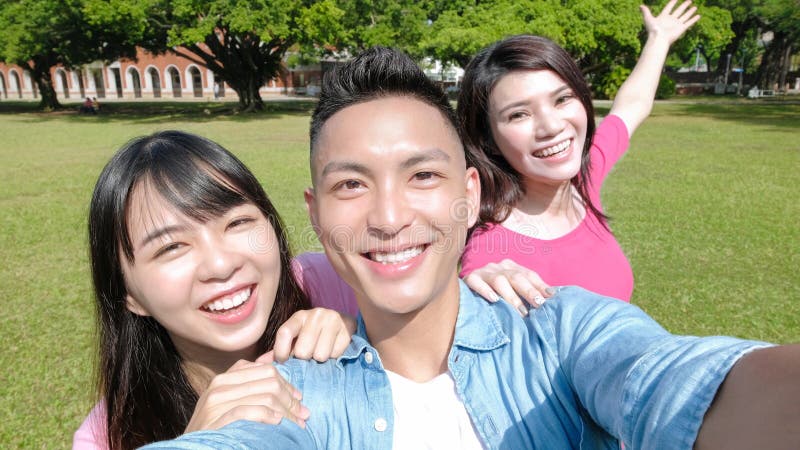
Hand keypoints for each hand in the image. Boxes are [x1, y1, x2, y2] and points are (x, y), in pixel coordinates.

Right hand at [185, 360, 309, 432]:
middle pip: (269, 382)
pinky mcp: (216, 419)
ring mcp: (217, 402)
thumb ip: (249, 381)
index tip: (298, 398)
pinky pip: (250, 411)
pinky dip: (268, 416)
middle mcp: (220, 385)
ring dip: (287, 412)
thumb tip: (273, 357)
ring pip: (265, 397)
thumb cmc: (215, 426)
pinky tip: (277, 424)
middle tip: (303, 414)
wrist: (193, 447)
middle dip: (290, 399)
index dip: (286, 383)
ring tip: (297, 424)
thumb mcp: (229, 400)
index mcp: (225, 377)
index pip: (266, 370)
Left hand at [270, 308, 354, 362]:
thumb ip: (279, 351)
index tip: (284, 360)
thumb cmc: (313, 335)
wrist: (342, 323)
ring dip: (320, 359)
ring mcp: (332, 319)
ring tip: (322, 350)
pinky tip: (334, 348)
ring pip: (320, 355)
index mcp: (299, 316)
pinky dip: (334, 356)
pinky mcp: (347, 328)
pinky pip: (336, 354)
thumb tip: (258, 364)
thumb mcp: (296, 339)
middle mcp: (315, 314)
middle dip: (305, 358)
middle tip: (310, 353)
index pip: (284, 333)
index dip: (281, 352)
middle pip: (302, 351)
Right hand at [463, 259, 553, 316]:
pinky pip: (477, 283)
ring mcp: (484, 271)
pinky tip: (494, 300)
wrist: (462, 292)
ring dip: (511, 296)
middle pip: (516, 277)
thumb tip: (552, 299)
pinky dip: (486, 290)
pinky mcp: (470, 278)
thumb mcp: (514, 291)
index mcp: (511, 267)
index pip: (529, 274)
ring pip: (499, 280)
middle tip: (539, 305)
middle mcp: (498, 266)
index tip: (551, 298)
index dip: (540, 286)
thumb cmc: (496, 295)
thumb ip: (530, 293)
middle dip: (529, 291)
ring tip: (521, 311)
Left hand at [641, 0, 699, 45]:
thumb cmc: (653, 30)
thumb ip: (645, 12)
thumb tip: (640, 6)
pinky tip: (698, 16)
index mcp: (663, 17)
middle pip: (679, 11)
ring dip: (690, 12)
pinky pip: (689, 22)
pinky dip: (693, 19)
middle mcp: (671, 20)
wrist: (659, 39)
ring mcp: (676, 24)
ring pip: (685, 16)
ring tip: (695, 7)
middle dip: (684, 6)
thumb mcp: (648, 19)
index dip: (672, 3)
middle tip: (689, 1)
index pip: (669, 8)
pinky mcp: (681, 28)